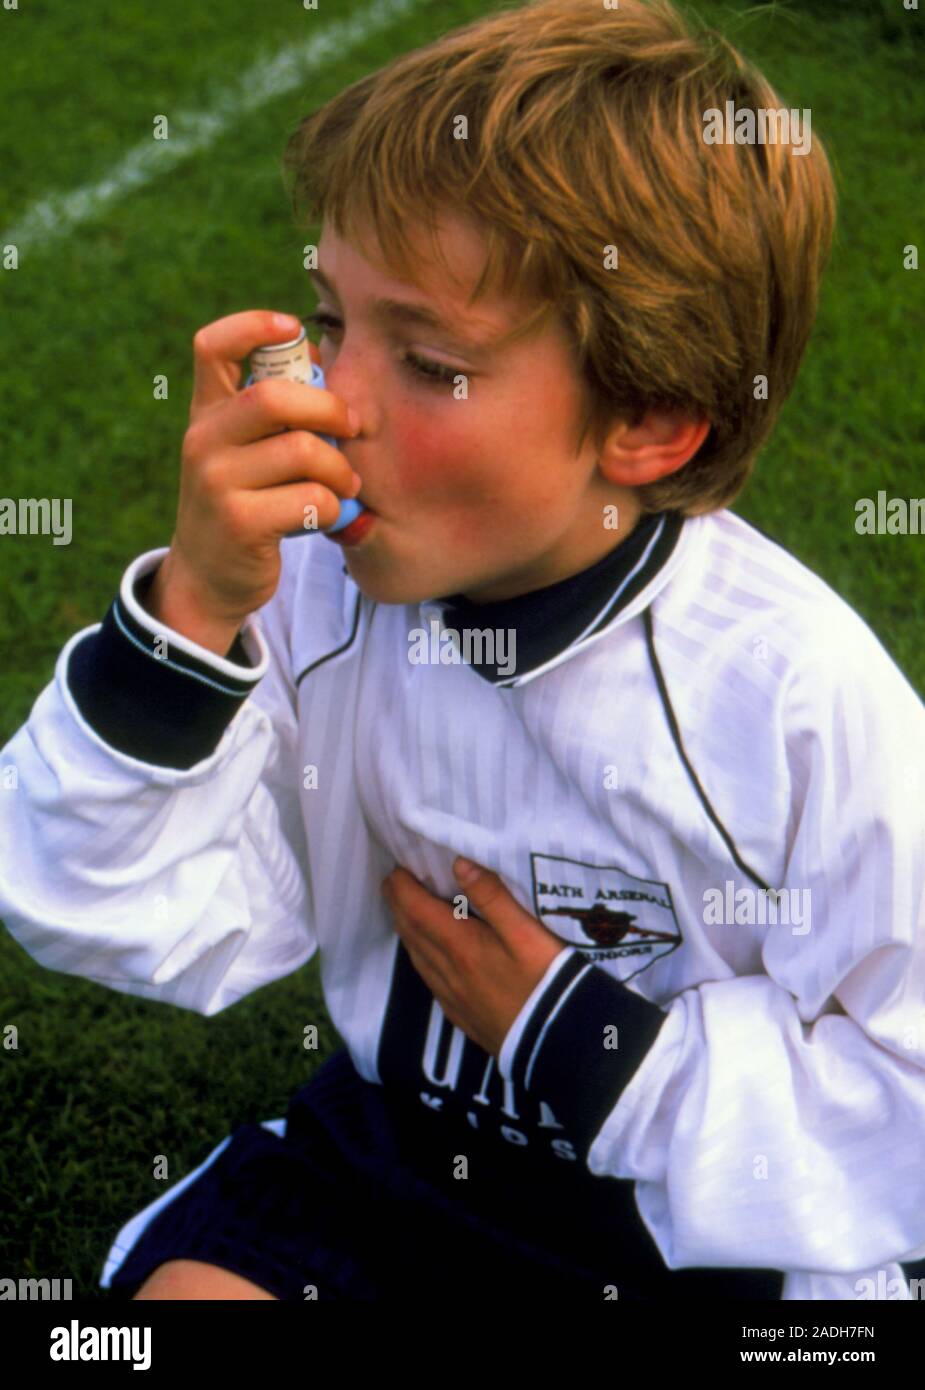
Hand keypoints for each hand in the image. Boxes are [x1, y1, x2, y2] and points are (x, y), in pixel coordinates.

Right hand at [152, 310, 361, 649]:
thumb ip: (274, 416)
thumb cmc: (246, 504)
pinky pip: (310, 499)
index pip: (211, 346)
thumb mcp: (244, 453)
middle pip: (274, 396)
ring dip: (341, 469)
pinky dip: (333, 507)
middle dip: (330, 408)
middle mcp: (203, 441)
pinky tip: (327, 517)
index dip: (253, 325)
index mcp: (206, 413)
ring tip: (347, 484)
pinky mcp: (239, 523)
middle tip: (355, 427)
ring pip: (303, 451)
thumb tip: (325, 367)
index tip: (293, 327)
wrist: (209, 578)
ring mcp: (216, 482)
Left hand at [381, 857, 566, 1056]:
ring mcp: (451, 996)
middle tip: (394, 881)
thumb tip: (459, 863)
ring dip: (406, 930)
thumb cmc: (547, 980)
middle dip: (398, 904)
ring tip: (406, 910)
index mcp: (460, 945)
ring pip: (416, 956)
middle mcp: (447, 971)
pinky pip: (428, 978)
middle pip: (410, 932)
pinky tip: (429, 954)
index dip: (401, 886)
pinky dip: (420, 956)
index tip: (397, 866)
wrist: (557, 1041)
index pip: (415, 909)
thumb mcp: (526, 932)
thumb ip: (493, 897)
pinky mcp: (461, 1014)